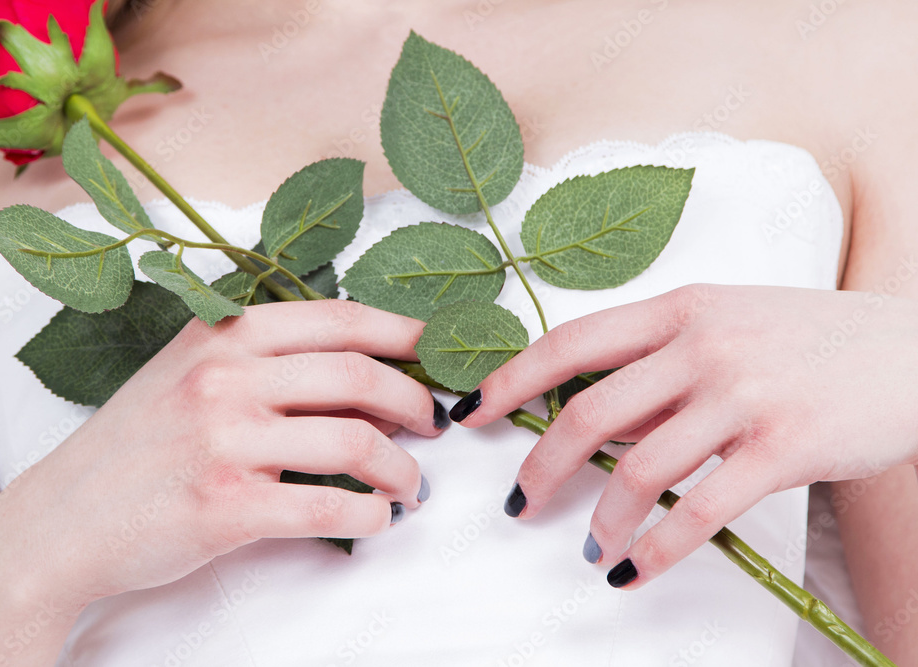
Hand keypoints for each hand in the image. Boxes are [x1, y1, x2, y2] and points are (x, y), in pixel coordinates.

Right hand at [0, 299, 445, 606]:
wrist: (62, 519)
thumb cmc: (138, 445)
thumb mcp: (193, 375)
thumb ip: (268, 363)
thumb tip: (368, 376)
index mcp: (225, 334)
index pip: (339, 318)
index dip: (404, 334)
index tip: (441, 353)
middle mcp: (226, 375)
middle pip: (358, 374)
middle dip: (414, 400)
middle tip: (435, 424)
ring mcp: (224, 438)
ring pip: (354, 441)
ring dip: (402, 469)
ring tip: (413, 487)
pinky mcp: (224, 504)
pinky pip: (328, 505)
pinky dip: (371, 515)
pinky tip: (378, 520)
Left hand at [448, 284, 917, 587]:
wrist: (912, 350)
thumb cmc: (806, 340)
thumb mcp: (727, 325)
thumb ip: (658, 368)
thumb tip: (592, 421)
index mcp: (680, 308)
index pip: (570, 341)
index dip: (510, 379)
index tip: (472, 412)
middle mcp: (704, 345)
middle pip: (591, 411)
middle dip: (542, 465)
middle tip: (520, 500)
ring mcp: (745, 394)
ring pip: (640, 467)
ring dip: (601, 518)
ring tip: (589, 545)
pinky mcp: (784, 447)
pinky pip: (700, 509)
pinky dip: (656, 548)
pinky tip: (633, 569)